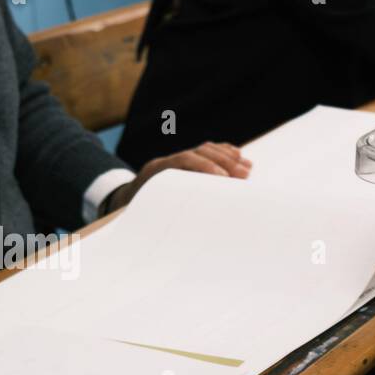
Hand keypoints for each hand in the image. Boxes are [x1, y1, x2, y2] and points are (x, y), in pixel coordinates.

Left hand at [104, 142, 251, 212]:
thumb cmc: (140, 215)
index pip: (183, 161)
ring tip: (247, 167)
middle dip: (223, 162)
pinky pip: (206, 151)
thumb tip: (193, 225)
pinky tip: (238, 156)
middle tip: (245, 173)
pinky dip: (223, 153)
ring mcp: (176, 160)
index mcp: (154, 172)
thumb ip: (166, 215)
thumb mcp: (149, 217)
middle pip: (198, 153)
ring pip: (204, 150)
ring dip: (227, 157)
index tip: (224, 178)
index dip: (204, 166)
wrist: (126, 203)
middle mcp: (166, 162)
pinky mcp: (184, 162)